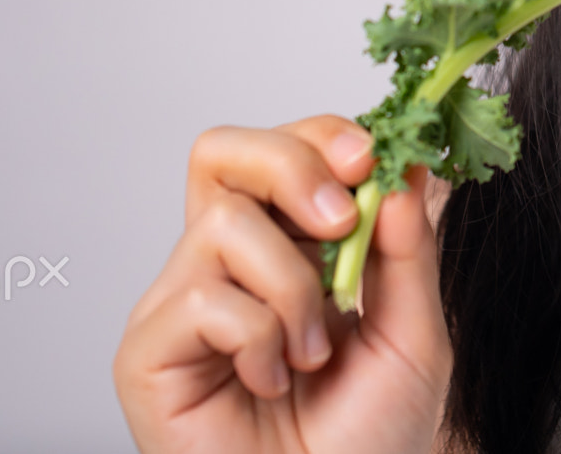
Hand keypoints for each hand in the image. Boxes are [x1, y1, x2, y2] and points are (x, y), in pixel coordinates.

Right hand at [114, 116, 449, 453]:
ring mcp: (180, 305)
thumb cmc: (367, 439)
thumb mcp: (413, 333)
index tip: (375, 158)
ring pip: (226, 224)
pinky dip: (258, 337)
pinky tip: (271, 381)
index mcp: (284, 245)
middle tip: (340, 221)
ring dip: (293, 287)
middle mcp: (224, 264)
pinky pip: (202, 300)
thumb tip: (406, 169)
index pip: (281, 149)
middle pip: (223, 153)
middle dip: (291, 165)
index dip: (322, 137)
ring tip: (313, 354)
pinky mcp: (147, 354)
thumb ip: (408, 250)